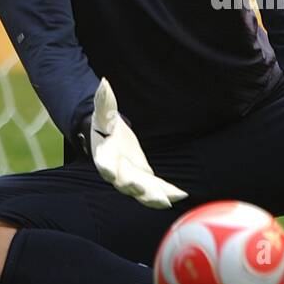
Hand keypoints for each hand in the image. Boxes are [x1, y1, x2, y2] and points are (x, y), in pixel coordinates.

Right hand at [90, 77, 187, 208]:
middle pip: (125, 183)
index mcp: (103, 156)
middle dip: (137, 188)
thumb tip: (104, 82)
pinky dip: (166, 193)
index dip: (108, 169)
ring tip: (169, 200)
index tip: (111, 173)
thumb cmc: (104, 126)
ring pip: (141, 192)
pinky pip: (153, 190)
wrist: (107, 139)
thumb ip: (104, 100)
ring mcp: (129, 179)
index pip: (104, 164)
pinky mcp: (142, 181)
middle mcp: (115, 172)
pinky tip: (180, 195)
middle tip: (151, 194)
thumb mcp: (103, 112)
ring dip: (154, 198)